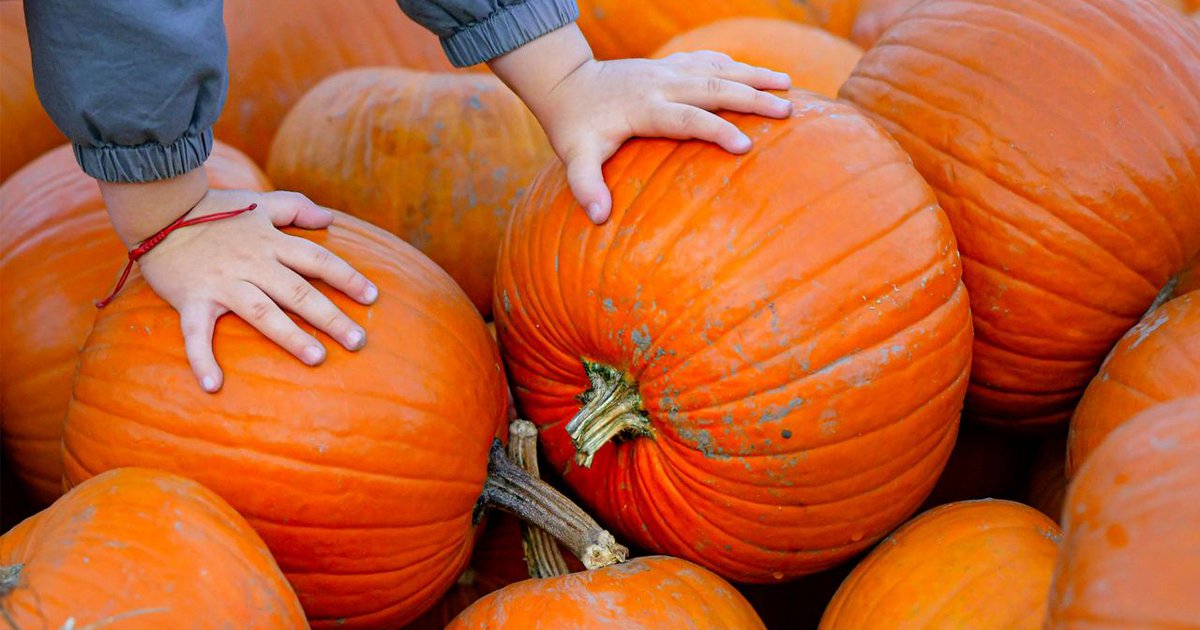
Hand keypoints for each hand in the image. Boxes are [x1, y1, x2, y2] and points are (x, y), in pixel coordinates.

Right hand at [103, 179, 376, 392]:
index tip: (372, 298)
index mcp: (270, 242)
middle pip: (299, 291)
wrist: (157, 208)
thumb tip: (330, 218)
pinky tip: (214, 385)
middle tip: (358, 342)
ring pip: (262, 312)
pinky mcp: (192, 299)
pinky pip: (196, 333)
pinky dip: (202, 358)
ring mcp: (223, 283)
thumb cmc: (212, 208)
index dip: (347, 277)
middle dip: (330, 317)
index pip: (318, 260)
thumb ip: (296, 207)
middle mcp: (252, 263)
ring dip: (290, 337)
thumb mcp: (259, 202)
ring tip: (318, 358)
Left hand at [489, 24, 792, 223]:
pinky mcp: (670, 64)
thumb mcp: (574, 157)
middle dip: (752, 98)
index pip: (687, 119)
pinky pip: (708, 60)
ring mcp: (667, 69)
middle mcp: (660, 83)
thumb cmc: (573, 127)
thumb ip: (585, 185)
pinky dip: (735, 65)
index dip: (716, 130)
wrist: (566, 84)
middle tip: (787, 111)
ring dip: (753, 75)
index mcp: (644, 108)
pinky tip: (759, 73)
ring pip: (717, 69)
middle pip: (713, 88)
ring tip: (789, 85)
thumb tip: (598, 217)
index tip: (745, 146)